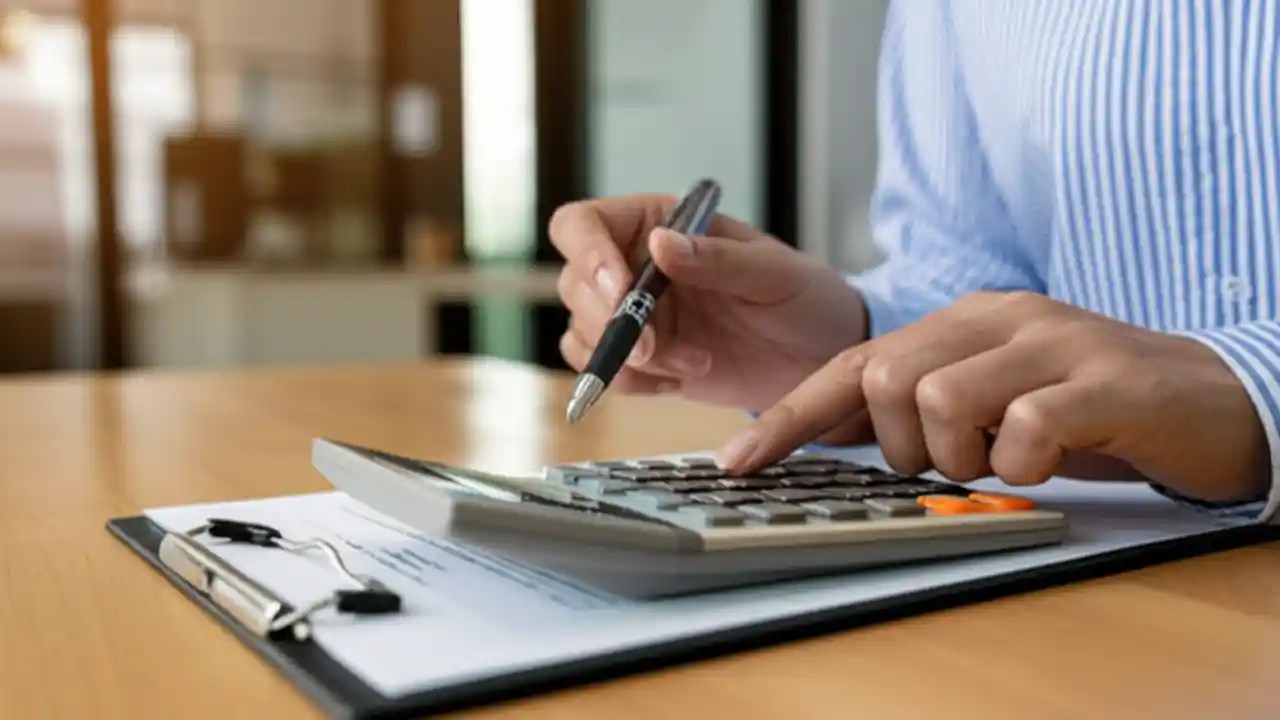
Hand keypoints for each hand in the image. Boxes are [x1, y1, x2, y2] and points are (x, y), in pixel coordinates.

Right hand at [551, 195, 866, 412]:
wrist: (819, 360)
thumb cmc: (804, 298)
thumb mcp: (773, 273)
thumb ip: (718, 259)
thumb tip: (662, 243)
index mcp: (656, 223)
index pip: (583, 225)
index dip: (588, 255)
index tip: (620, 291)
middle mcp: (632, 265)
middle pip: (574, 285)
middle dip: (609, 322)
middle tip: (653, 348)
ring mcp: (633, 316)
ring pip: (582, 333)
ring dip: (627, 358)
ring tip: (693, 362)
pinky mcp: (642, 361)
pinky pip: (605, 373)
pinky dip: (633, 383)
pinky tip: (682, 378)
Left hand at [717, 291, 1269, 502]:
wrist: (1211, 397)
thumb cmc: (1086, 407)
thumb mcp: (990, 398)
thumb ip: (920, 406)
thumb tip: (835, 435)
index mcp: (962, 321)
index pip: (852, 363)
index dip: (789, 416)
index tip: (737, 460)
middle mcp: (999, 319)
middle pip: (886, 377)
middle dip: (899, 445)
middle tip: (955, 461)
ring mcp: (1053, 344)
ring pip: (942, 400)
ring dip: (962, 457)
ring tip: (1013, 458)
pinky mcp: (1104, 383)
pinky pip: (1024, 429)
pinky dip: (1024, 465)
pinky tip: (1053, 460)